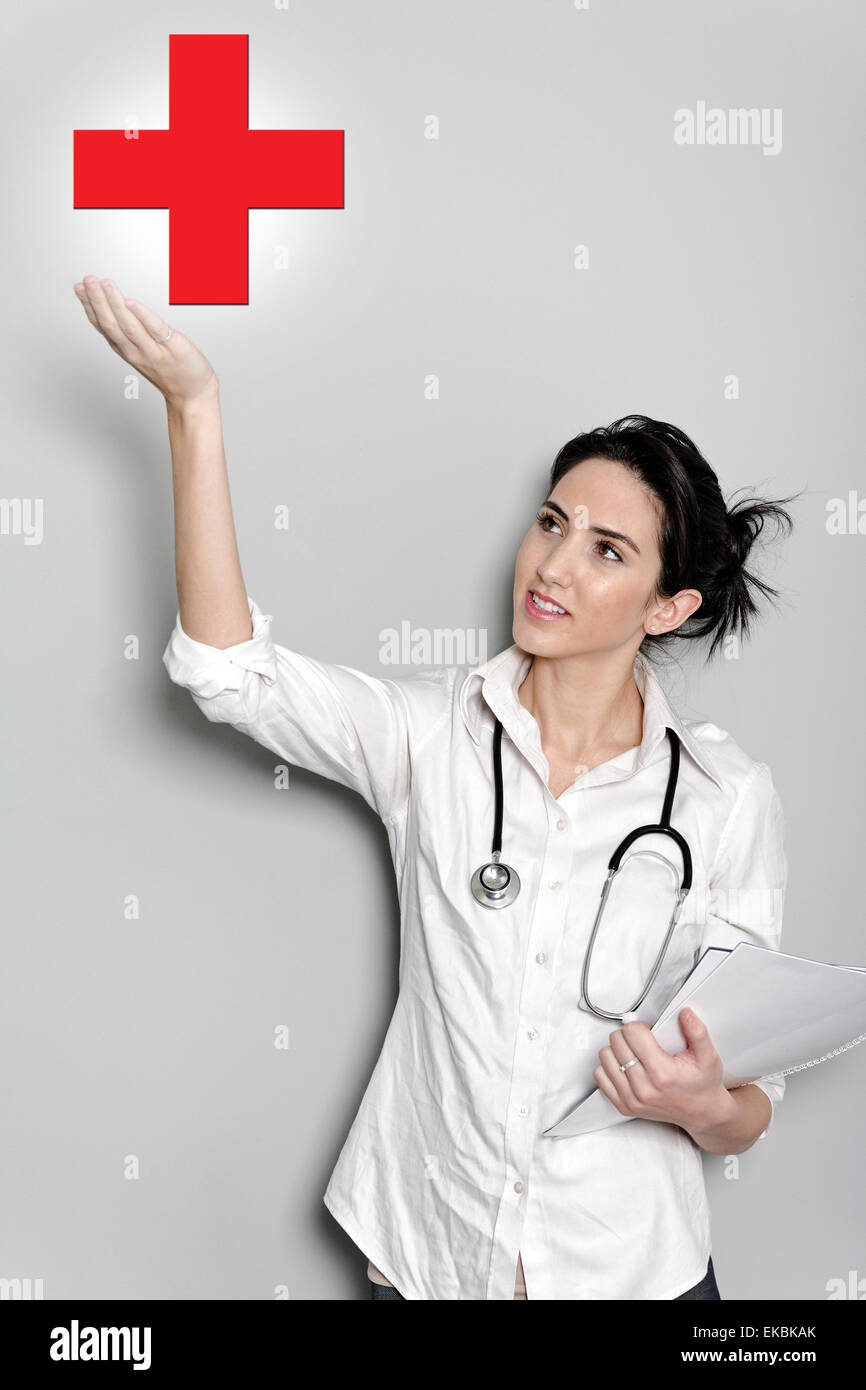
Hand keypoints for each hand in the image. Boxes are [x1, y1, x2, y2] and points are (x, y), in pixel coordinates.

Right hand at [73, 275, 218, 410]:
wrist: (192, 395)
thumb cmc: (170, 371)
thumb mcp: (141, 351)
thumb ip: (129, 332)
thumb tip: (118, 305)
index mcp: (126, 349)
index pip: (103, 325)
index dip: (89, 306)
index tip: (79, 287)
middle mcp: (136, 351)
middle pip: (111, 324)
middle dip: (97, 301)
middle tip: (88, 280)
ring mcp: (153, 350)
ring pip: (129, 326)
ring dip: (115, 304)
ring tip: (105, 284)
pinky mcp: (173, 348)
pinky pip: (156, 330)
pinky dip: (143, 316)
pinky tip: (132, 303)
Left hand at [593, 1007, 733, 1133]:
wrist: (701, 1112)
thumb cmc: (702, 1084)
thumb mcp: (708, 1056)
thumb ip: (697, 1032)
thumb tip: (685, 1013)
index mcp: (662, 1073)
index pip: (632, 1033)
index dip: (640, 1026)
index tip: (649, 1032)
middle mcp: (643, 1088)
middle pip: (616, 1041)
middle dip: (629, 1035)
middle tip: (643, 1041)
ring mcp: (631, 1099)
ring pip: (605, 1056)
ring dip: (617, 1049)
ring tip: (634, 1052)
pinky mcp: (623, 1106)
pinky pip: (600, 1076)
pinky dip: (610, 1066)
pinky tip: (625, 1066)